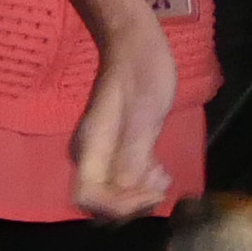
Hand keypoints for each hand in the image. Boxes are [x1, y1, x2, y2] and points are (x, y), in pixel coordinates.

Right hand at [70, 2, 181, 219]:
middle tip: (160, 182)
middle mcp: (91, 157)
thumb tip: (127, 189)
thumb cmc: (141, 74)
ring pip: (116, 194)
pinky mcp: (118, 150)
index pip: (88, 198)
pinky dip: (143, 183)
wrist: (136, 44)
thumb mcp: (145, 117)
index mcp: (90, 149)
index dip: (118, 206)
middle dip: (133, 203)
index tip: (149, 192)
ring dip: (141, 194)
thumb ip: (133, 156)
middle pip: (102, 203)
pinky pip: (125, 180)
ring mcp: (103, 154)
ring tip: (162, 175)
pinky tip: (160, 170)